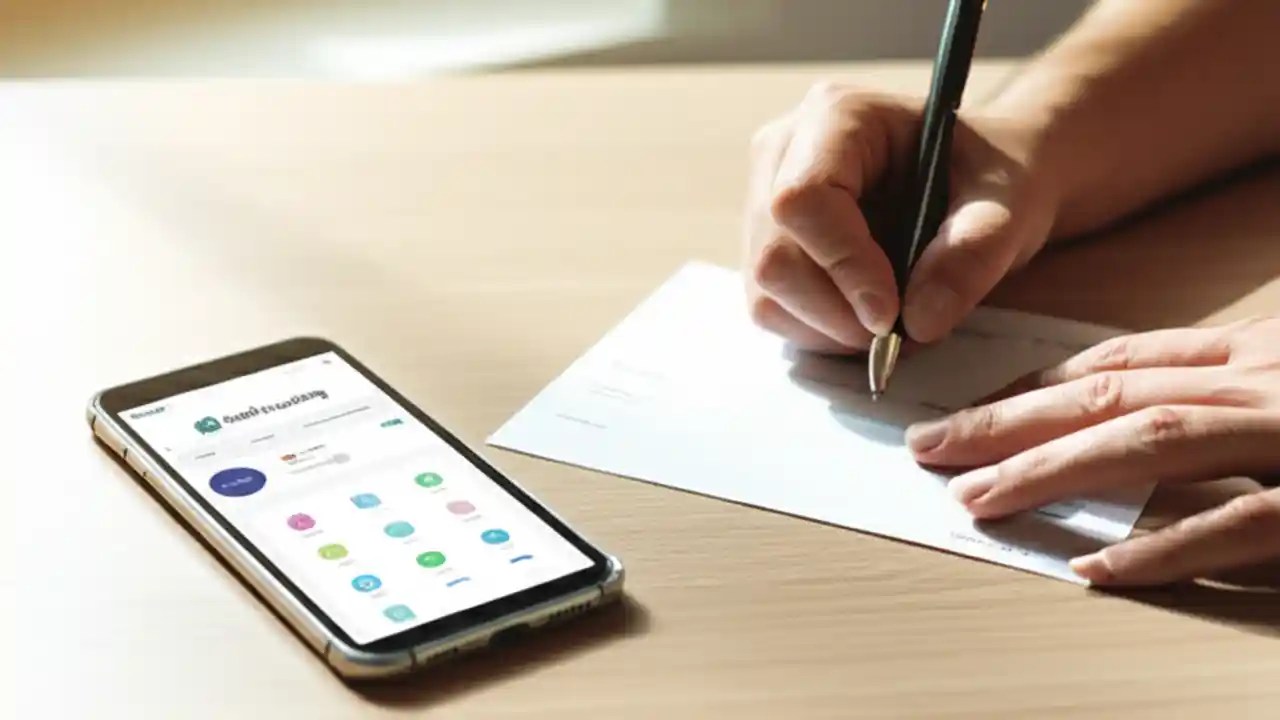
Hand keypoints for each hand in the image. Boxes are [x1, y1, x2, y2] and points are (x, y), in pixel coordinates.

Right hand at [742, 83, 1058, 351]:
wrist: (982, 180)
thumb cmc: (996, 174)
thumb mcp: (1011, 203)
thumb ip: (974, 253)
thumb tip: (920, 321)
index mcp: (839, 116)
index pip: (803, 199)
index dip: (841, 264)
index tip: (891, 314)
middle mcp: (784, 152)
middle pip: (775, 255)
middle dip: (836, 311)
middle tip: (898, 331)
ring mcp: (765, 200)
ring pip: (766, 290)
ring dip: (828, 328)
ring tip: (889, 323)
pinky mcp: (766, 244)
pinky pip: (770, 308)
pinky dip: (818, 332)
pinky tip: (863, 316)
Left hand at [906, 317, 1279, 585]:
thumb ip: (1227, 395)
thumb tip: (1143, 417)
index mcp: (1254, 353)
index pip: (1122, 363)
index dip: (1036, 388)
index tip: (971, 412)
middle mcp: (1260, 384)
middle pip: (1111, 396)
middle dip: (1008, 422)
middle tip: (928, 446)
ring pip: (1152, 441)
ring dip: (1052, 469)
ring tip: (975, 496)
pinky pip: (1237, 522)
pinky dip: (1161, 547)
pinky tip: (1091, 567)